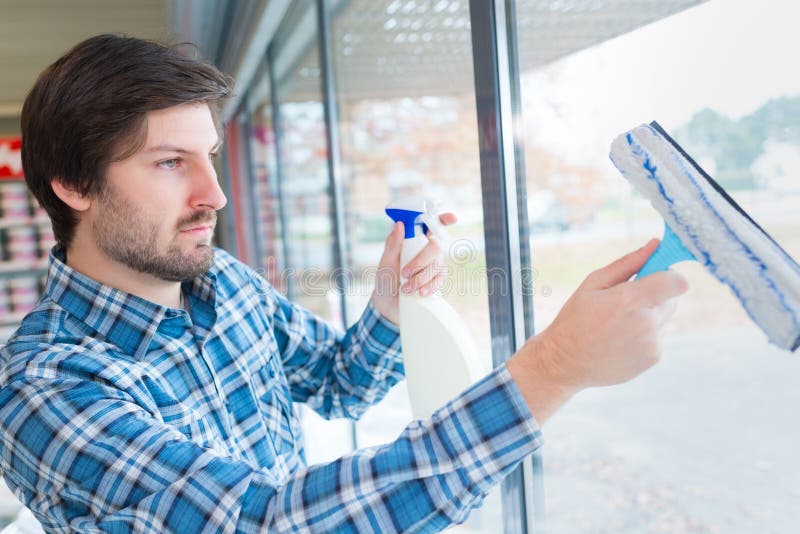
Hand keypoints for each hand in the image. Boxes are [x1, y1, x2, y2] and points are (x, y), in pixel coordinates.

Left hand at [370, 212, 457, 324]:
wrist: (388, 304)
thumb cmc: (386, 278)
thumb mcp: (385, 262)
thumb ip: (393, 244)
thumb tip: (400, 225)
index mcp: (414, 240)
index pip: (432, 224)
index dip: (443, 219)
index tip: (451, 218)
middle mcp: (426, 250)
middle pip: (436, 246)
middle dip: (421, 261)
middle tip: (405, 273)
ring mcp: (433, 265)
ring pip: (438, 264)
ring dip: (421, 277)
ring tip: (406, 288)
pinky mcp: (437, 280)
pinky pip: (441, 279)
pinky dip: (431, 286)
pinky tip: (421, 292)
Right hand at [507, 238, 688, 423]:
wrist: (565, 363)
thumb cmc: (575, 320)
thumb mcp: (593, 284)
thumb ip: (628, 263)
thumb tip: (655, 244)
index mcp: (628, 301)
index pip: (675, 282)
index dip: (668, 275)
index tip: (655, 276)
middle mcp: (645, 323)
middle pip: (672, 298)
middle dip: (654, 295)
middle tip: (625, 302)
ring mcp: (651, 343)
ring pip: (665, 317)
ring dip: (649, 315)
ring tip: (619, 324)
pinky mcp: (653, 357)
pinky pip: (659, 336)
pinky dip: (646, 334)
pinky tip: (621, 339)